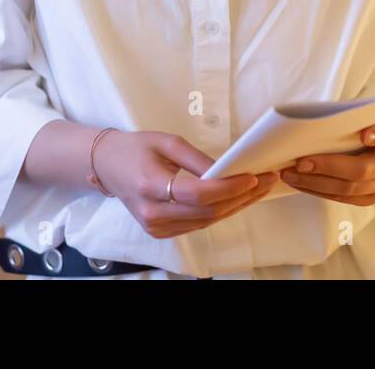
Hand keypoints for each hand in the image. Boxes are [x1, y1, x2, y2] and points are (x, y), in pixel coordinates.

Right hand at [93, 130, 279, 238]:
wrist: (106, 166)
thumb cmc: (135, 148)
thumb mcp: (166, 142)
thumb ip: (197, 159)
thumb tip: (227, 171)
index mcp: (149, 185)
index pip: (197, 194)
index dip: (228, 187)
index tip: (253, 176)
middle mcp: (152, 213)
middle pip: (207, 212)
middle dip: (242, 197)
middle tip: (268, 180)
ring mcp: (156, 227)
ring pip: (206, 221)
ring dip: (237, 206)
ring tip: (261, 188)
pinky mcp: (161, 232)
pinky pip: (198, 224)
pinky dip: (221, 211)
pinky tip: (239, 198)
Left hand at [280, 120, 374, 205]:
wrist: (362, 143)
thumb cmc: (353, 125)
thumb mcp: (352, 117)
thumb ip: (343, 120)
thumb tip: (307, 128)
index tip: (364, 135)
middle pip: (364, 168)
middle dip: (328, 166)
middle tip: (300, 163)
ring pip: (351, 188)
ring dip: (316, 183)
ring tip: (290, 175)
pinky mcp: (372, 197)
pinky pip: (345, 199)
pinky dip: (319, 191)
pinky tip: (300, 183)